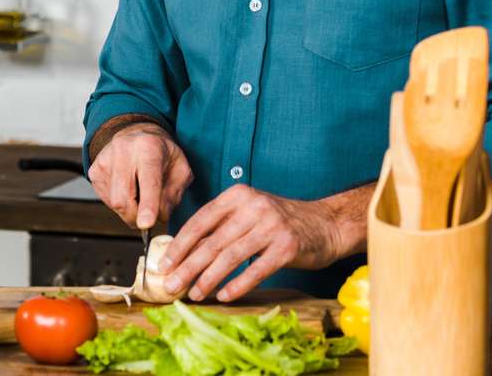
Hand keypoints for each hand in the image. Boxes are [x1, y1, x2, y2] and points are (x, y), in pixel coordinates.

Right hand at [87, 122, 193, 230]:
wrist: (136, 133)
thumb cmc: (161, 153)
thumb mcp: (181, 169)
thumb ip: (175, 194)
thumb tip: (160, 216)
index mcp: (149, 148)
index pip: (148, 180)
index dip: (148, 204)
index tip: (146, 224)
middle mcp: (123, 151)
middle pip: (124, 198)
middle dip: (136, 217)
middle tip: (148, 218)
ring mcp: (104, 161)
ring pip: (115, 203)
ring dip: (130, 210)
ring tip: (140, 194)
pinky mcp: (94, 171)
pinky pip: (107, 200)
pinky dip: (121, 204)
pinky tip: (128, 189)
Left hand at [153, 185, 350, 302]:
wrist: (327, 224)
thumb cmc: (280, 222)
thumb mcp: (249, 213)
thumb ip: (222, 226)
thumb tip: (185, 253)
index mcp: (237, 195)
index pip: (201, 221)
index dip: (180, 244)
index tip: (164, 264)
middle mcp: (253, 206)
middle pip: (212, 241)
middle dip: (188, 266)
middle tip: (172, 285)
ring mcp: (271, 226)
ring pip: (231, 256)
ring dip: (208, 278)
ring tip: (194, 293)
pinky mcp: (287, 246)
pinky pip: (256, 269)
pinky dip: (237, 284)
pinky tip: (223, 295)